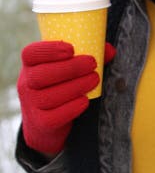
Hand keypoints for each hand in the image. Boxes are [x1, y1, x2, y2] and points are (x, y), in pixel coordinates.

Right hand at [17, 40, 115, 155]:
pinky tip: (84, 100)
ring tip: (94, 79)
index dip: (49, 50)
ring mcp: (30, 104)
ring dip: (75, 87)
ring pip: (47, 97)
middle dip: (70, 68)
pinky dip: (71, 109)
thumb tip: (110, 50)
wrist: (46, 120)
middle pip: (40, 75)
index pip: (30, 54)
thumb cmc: (62, 84)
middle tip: (92, 64)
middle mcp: (26, 84)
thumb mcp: (70, 67)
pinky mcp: (40, 123)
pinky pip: (52, 117)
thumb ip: (89, 55)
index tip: (71, 49)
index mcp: (31, 65)